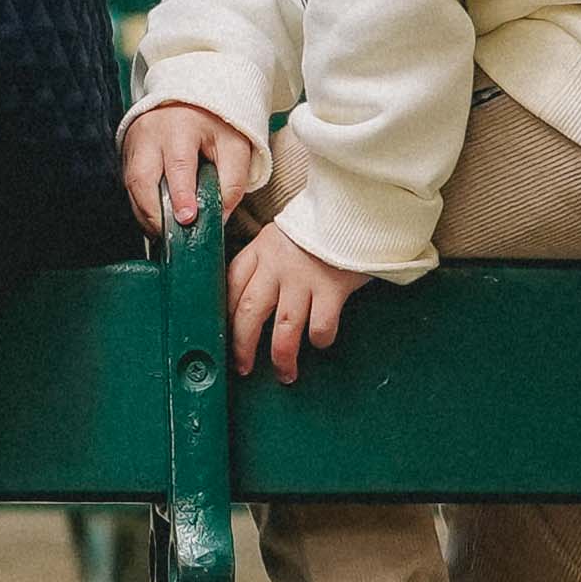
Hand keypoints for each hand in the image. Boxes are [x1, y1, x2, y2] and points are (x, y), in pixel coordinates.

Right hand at [120, 101, 262, 237]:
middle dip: (154, 212)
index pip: (178, 165)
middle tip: (171, 235)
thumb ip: (232, 182)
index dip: (181, 194)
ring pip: (131, 186)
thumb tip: (219, 218)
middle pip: (142, 178)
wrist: (191, 102)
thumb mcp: (235, 147)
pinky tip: (156, 219)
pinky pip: (129, 186)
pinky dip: (142, 206)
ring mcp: (134, 144)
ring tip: (164, 233)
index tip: (187, 218)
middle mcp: (150, 134)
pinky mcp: (127, 155)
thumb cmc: (214, 124)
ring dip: (146, 214)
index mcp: (180, 127)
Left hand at [225, 221, 366, 382]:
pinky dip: (320, 339)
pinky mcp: (332, 288)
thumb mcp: (281, 235)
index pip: (231, 286)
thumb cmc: (321, 226)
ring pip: (283, 328)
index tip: (222, 335)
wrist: (359, 208)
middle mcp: (276, 266)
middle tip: (242, 366)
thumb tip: (249, 296)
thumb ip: (265, 260)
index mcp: (260, 250)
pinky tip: (320, 341)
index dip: (224, 315)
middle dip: (242, 346)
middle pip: (249, 314)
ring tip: (285, 373)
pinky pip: (320, 326)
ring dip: (281, 356)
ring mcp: (304, 278)